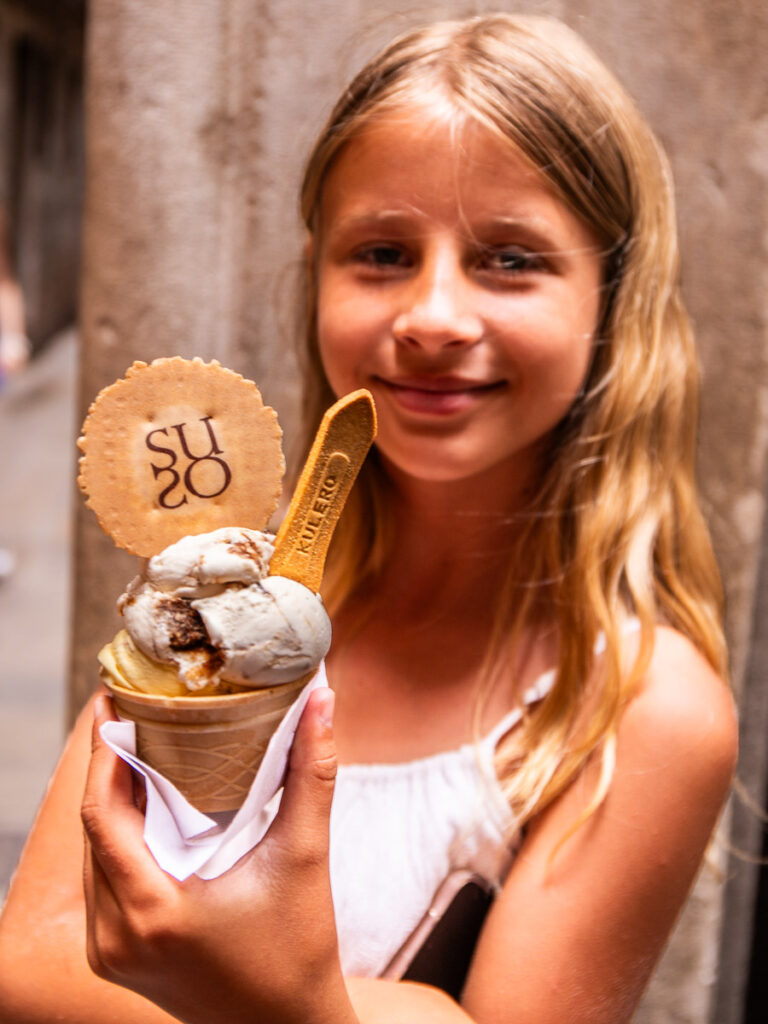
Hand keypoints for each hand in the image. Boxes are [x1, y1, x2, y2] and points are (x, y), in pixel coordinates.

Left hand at [81, 689, 357, 1023]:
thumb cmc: (300, 950)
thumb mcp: (306, 855)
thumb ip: (312, 772)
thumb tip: (320, 699)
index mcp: (153, 912)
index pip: (102, 814)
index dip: (104, 753)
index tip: (116, 702)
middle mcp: (116, 936)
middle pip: (93, 828)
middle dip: (109, 767)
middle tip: (132, 714)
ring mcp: (110, 951)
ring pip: (92, 854)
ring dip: (111, 801)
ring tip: (139, 749)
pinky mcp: (116, 956)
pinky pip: (100, 879)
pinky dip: (117, 836)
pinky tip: (145, 806)